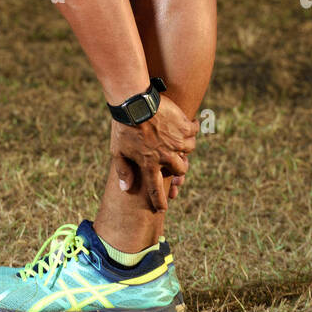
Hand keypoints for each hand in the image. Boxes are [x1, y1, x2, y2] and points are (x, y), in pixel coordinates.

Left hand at [110, 93, 198, 211]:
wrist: (134, 102)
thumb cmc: (123, 126)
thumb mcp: (117, 150)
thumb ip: (123, 170)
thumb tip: (126, 188)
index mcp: (149, 164)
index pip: (155, 189)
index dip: (159, 201)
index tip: (162, 208)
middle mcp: (166, 156)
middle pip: (181, 170)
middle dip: (180, 168)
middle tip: (177, 162)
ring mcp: (177, 141)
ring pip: (189, 149)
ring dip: (186, 145)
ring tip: (180, 139)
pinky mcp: (183, 125)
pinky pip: (194, 130)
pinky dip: (193, 127)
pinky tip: (190, 123)